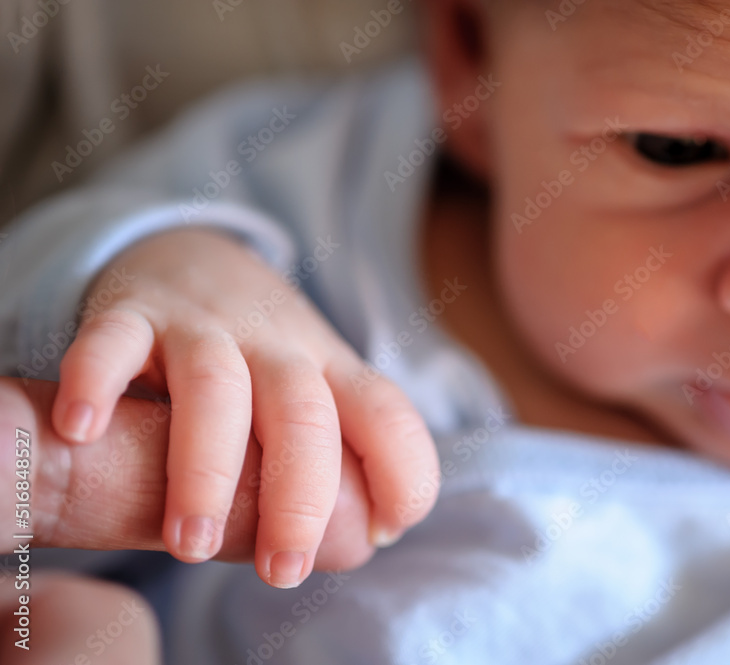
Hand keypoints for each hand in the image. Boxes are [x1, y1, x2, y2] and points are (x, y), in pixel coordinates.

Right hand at [46, 229, 439, 586]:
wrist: (192, 256)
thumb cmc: (261, 355)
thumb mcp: (316, 394)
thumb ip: (342, 460)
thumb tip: (373, 538)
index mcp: (330, 372)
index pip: (388, 415)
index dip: (402, 473)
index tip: (384, 532)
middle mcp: (276, 348)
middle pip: (303, 414)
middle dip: (298, 497)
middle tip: (281, 571)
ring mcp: (205, 327)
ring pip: (216, 386)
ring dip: (206, 468)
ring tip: (190, 544)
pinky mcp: (133, 314)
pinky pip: (113, 339)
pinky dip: (97, 380)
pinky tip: (82, 430)